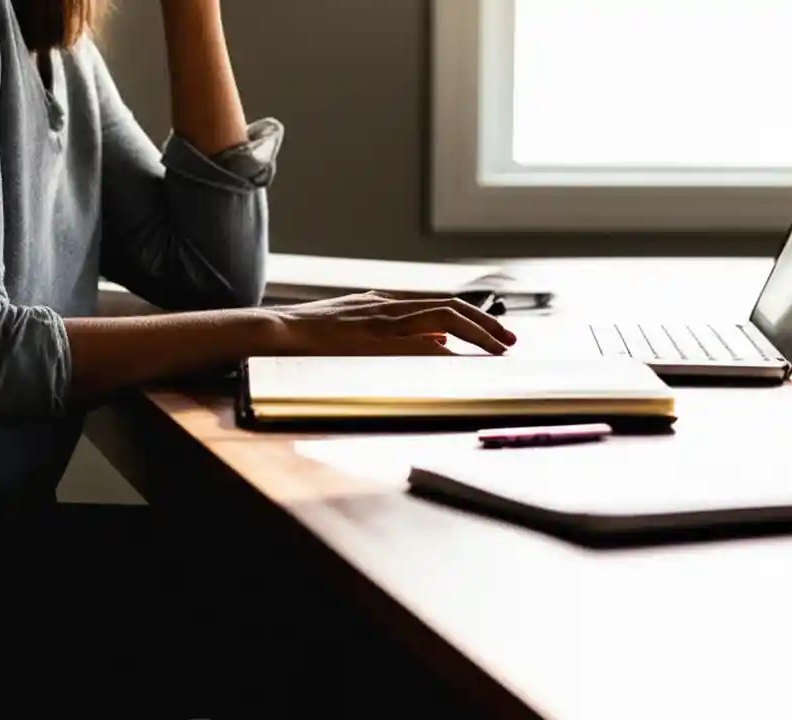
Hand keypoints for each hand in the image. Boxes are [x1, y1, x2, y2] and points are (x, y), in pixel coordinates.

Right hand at [264, 291, 516, 355]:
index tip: (500, 337)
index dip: (478, 320)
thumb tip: (441, 344)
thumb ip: (404, 335)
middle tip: (510, 343)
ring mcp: (380, 320)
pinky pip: (409, 340)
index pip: (446, 306)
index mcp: (392, 304)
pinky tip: (456, 356)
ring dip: (473, 333)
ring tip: (497, 349)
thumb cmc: (320, 334)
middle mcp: (391, 306)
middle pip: (451, 309)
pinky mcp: (367, 337)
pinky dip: (437, 347)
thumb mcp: (368, 327)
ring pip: (439, 318)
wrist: (281, 330)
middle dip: (486, 325)